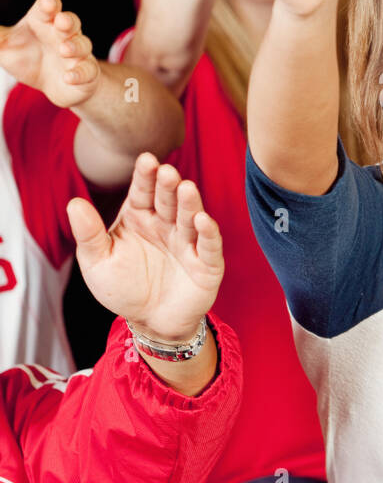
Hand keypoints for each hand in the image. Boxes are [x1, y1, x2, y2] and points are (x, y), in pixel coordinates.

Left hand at [0, 0, 99, 107]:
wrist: (52, 85)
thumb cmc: (27, 58)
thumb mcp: (3, 47)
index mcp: (43, 23)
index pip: (48, 7)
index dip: (49, 5)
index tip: (47, 4)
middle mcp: (63, 35)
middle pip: (70, 22)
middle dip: (67, 21)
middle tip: (61, 22)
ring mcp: (77, 53)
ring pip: (82, 44)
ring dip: (75, 46)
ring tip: (64, 49)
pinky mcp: (86, 73)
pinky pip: (88, 70)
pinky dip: (80, 73)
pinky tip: (69, 76)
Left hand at [67, 154, 222, 342]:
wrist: (151, 322)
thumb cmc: (123, 287)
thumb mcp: (97, 262)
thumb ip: (88, 234)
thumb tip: (73, 203)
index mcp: (139, 216)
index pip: (142, 191)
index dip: (145, 176)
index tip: (146, 159)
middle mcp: (165, 224)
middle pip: (168, 199)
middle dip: (168, 185)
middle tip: (166, 172)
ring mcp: (187, 242)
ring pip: (189, 217)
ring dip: (189, 203)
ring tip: (186, 188)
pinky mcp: (206, 263)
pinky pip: (208, 245)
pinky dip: (208, 233)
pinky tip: (203, 220)